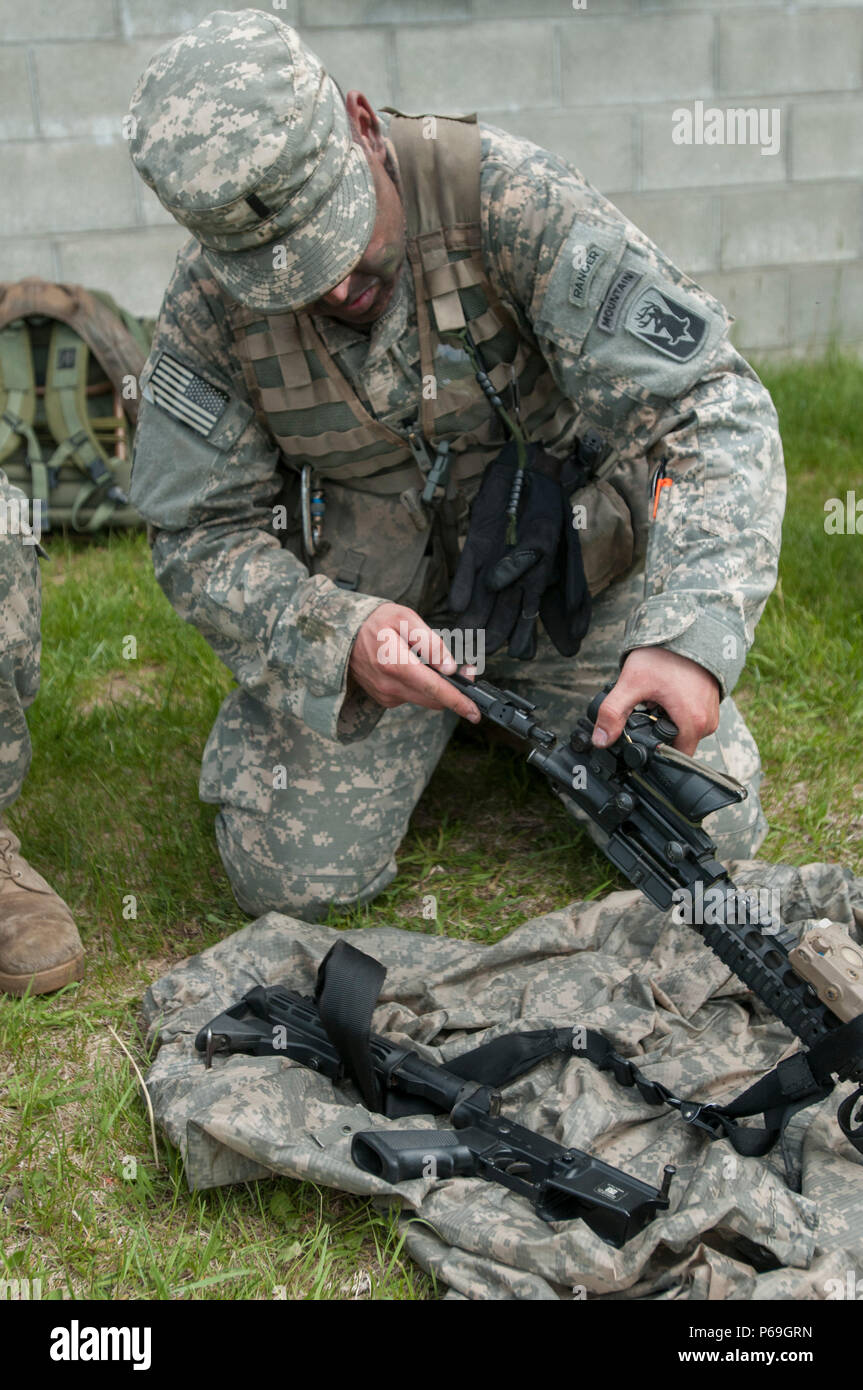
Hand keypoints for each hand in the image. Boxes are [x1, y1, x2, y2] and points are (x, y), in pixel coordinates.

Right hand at [349, 603, 480, 722]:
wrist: (342, 634)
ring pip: (424, 699)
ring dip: (437, 688)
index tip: (474, 711)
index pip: (433, 687)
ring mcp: (385, 695)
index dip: (457, 700)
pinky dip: (421, 687)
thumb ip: (430, 642)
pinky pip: (411, 697)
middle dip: (453, 690)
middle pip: (433, 698)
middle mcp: (390, 685)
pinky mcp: (384, 699)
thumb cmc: (375, 621)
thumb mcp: (405, 618)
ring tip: (439, 665)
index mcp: (396, 664)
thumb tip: (450, 667)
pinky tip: (416, 669)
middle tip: (465, 670)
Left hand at [591, 647, 719, 756]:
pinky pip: (689, 718)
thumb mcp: (631, 684)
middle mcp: (707, 723)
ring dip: (664, 723)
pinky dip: (674, 712)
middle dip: (655, 735)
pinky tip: (663, 696)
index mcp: (693, 724)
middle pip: (675, 746)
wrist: (687, 627)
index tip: (636, 742)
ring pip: (681, 732)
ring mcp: (711, 713)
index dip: (650, 755)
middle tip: (642, 712)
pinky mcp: (709, 704)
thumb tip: (600, 740)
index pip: (671, 759)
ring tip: (653, 701)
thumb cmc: (665, 654)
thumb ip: (613, 713)